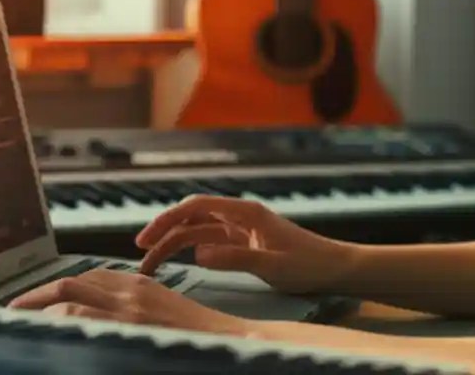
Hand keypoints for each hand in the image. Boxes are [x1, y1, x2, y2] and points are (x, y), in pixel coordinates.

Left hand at [6, 267, 247, 335]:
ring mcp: (128, 310)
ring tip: (17, 319)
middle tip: (14, 308)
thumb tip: (104, 320)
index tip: (39, 299)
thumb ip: (135, 309)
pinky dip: (57, 319)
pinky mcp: (129, 326)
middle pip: (71, 282)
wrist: (231, 341)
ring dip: (37, 306)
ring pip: (69, 296)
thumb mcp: (163, 312)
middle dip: (37, 293)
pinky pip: (81, 316)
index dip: (58, 287)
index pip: (89, 276)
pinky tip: (42, 329)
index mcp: (139, 285)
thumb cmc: (200, 336)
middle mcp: (130, 292)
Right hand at [134, 194, 356, 294]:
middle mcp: (239, 216)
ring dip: (174, 243)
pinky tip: (179, 262)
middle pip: (192, 217)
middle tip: (140, 252)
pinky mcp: (243, 243)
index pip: (197, 206)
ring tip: (151, 264)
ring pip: (197, 231)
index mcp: (245, 212)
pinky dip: (191, 249)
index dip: (168, 219)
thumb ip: (235, 259)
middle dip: (164, 231)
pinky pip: (209, 242)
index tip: (148, 237)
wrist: (335, 267)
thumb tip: (198, 253)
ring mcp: (240, 230)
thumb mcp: (272, 265)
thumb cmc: (309, 263)